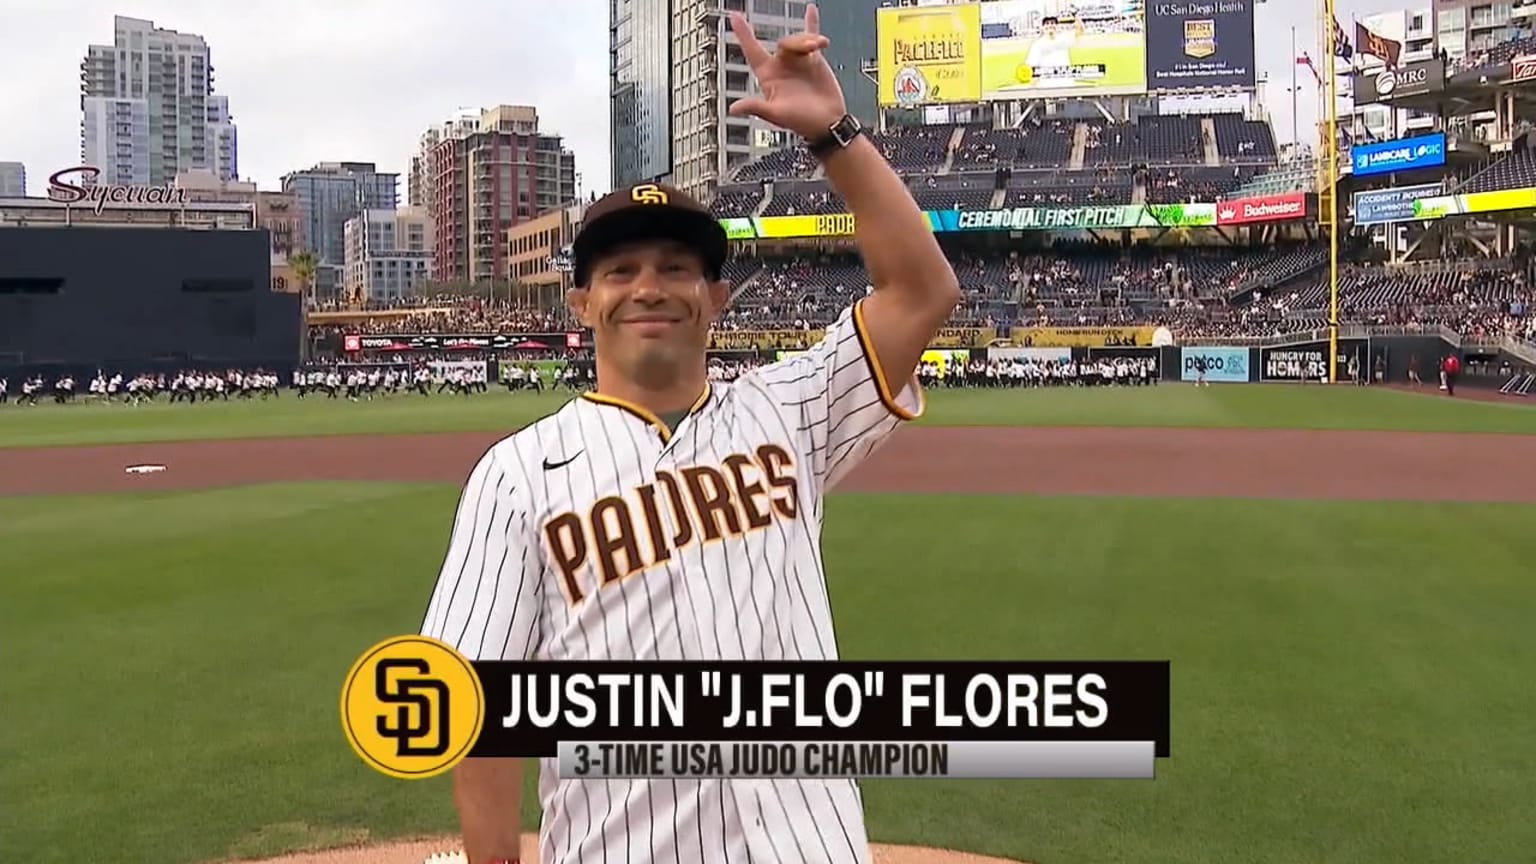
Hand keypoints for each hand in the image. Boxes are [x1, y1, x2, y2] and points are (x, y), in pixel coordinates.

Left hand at [727, 4, 847, 141]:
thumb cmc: (801, 122)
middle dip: (796, 41)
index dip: (743, 33)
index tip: (734, 15)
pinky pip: (811, 37)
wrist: (827, 123)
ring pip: (798, 39)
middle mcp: (781, 66)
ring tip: (820, 45)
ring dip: (809, 38)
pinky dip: (811, 23)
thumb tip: (733, 109)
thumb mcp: (776, 115)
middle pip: (783, 42)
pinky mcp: (813, 59)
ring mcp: (797, 61)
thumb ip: (756, 107)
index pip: (752, 51)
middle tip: (811, 47)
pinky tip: (811, 9)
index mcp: (768, 76)